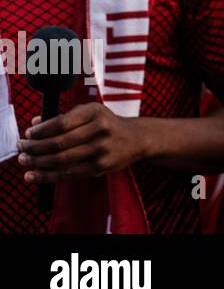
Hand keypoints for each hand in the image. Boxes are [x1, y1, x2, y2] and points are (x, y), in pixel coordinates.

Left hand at [17, 104, 148, 182]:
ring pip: (62, 159)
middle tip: (21, 150)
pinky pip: (69, 173)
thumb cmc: (106, 124)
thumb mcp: (90, 113)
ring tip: (24, 162)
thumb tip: (35, 124)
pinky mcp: (100, 167)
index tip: (27, 135)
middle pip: (59, 142)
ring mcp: (101, 149)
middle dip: (35, 148)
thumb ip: (64, 117)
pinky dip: (48, 176)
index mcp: (95, 112)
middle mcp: (100, 129)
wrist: (136, 139)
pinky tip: (34, 176)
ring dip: (38, 162)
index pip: (61, 122)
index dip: (41, 131)